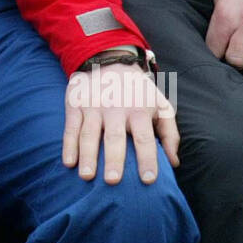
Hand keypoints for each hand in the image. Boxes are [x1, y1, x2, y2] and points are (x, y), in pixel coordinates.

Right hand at [63, 58, 178, 184]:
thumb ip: (170, 134)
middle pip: (114, 137)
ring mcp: (93, 106)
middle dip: (114, 159)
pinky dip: (68, 144)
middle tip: (113, 181)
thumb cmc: (139, 92)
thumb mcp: (160, 106)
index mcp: (139, 110)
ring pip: (89, 133)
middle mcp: (116, 108)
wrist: (109, 60)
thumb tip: (174, 162)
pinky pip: (71, 127)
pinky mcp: (75, 104)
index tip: (148, 180)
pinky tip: (68, 162)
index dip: (147, 159)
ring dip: (87, 155)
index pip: (145, 138)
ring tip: (87, 177)